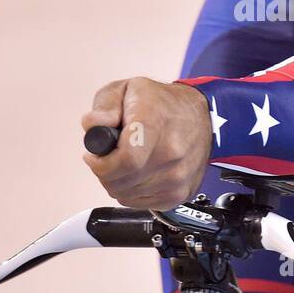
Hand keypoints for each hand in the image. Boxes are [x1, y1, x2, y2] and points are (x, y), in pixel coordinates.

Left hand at [81, 77, 211, 208]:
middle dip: (105, 173)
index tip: (94, 157)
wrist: (199, 115)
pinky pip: (141, 203)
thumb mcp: (126, 89)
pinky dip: (133, 192)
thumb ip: (104, 106)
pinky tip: (139, 173)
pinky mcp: (181, 193)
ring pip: (127, 196)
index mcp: (155, 124)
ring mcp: (178, 177)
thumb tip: (93, 126)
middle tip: (109, 156)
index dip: (102, 164)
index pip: (125, 161)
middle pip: (121, 183)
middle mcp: (171, 153)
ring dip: (118, 183)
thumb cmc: (162, 103)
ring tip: (126, 161)